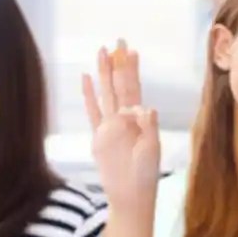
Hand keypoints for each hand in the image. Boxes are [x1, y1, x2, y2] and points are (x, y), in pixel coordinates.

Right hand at [82, 42, 160, 205]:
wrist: (130, 194)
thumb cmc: (145, 175)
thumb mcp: (152, 149)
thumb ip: (148, 127)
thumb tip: (145, 107)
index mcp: (140, 119)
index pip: (135, 88)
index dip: (133, 70)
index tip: (132, 50)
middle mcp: (124, 118)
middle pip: (120, 85)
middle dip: (119, 64)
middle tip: (117, 41)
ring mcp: (110, 125)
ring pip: (105, 93)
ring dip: (103, 73)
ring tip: (101, 52)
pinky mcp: (98, 136)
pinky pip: (92, 112)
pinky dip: (88, 95)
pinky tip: (85, 79)